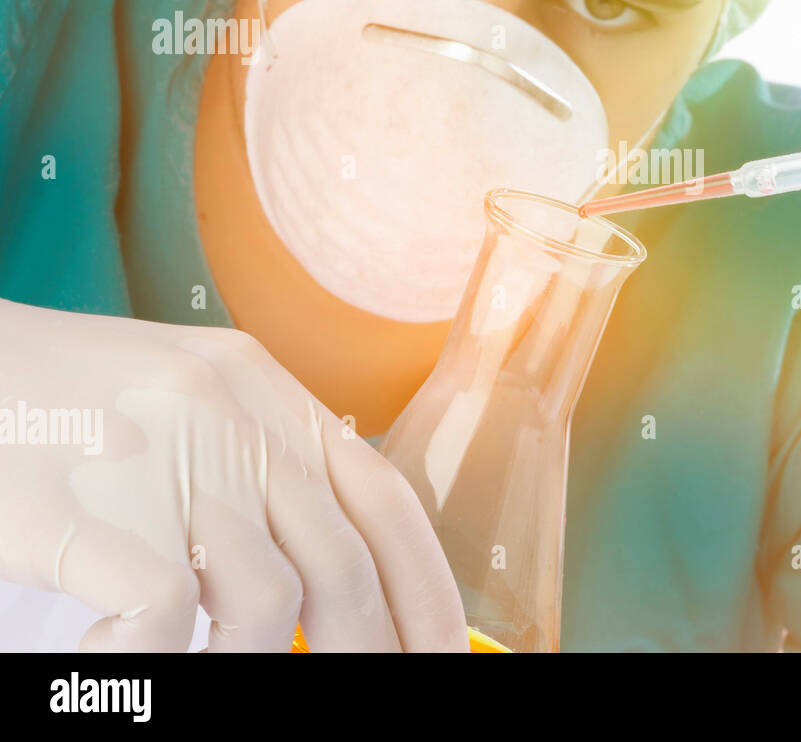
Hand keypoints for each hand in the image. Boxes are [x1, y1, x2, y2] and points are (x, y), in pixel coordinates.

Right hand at [0, 300, 467, 651]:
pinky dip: (154, 659)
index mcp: (267, 389)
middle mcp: (234, 415)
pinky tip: (116, 654)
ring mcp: (165, 458)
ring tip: (210, 666)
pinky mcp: (86, 508)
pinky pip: (164, 614)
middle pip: (343, 564)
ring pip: (269, 598)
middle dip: (370, 651)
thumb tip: (333, 578)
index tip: (446, 653)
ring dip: (251, 660)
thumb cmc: (69, 402)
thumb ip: (265, 469)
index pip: (386, 499)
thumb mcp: (194, 404)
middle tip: (372, 695)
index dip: (430, 589)